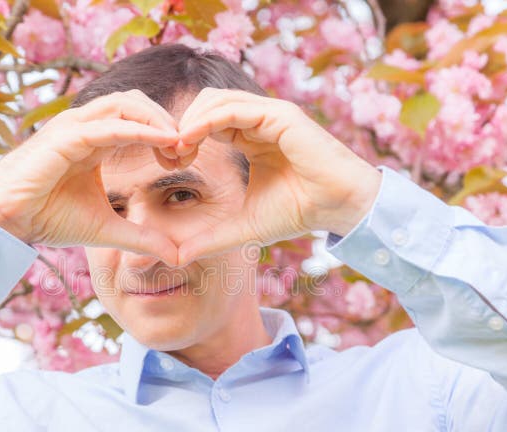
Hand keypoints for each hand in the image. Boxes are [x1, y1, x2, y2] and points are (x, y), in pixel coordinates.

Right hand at [0, 90, 181, 265]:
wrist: (9, 222)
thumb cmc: (48, 218)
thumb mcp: (108, 230)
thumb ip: (142, 237)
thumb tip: (176, 255)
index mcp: (94, 139)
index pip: (137, 118)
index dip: (165, 132)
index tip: (183, 159)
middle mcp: (85, 125)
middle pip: (135, 102)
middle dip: (166, 120)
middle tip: (185, 150)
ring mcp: (73, 126)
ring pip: (125, 104)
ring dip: (158, 119)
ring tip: (179, 144)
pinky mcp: (66, 136)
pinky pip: (111, 125)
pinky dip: (141, 130)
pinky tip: (165, 142)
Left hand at [170, 88, 382, 265]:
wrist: (337, 208)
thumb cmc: (298, 212)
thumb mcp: (243, 227)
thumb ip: (211, 239)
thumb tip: (178, 257)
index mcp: (251, 136)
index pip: (206, 121)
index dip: (183, 138)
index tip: (169, 164)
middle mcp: (259, 120)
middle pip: (205, 102)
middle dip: (181, 125)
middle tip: (169, 156)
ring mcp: (270, 114)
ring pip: (215, 99)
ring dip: (189, 120)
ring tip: (177, 149)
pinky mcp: (280, 114)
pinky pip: (234, 107)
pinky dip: (207, 120)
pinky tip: (190, 140)